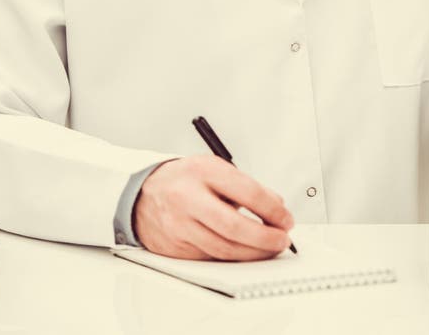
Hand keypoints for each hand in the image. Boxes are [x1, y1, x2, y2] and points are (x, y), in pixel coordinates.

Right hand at [133, 155, 294, 260]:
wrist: (142, 194)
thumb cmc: (184, 180)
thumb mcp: (214, 168)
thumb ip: (245, 185)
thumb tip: (276, 205)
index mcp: (203, 173)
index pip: (247, 193)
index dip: (272, 209)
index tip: (286, 218)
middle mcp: (190, 199)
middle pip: (235, 227)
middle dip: (265, 238)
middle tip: (282, 240)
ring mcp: (181, 226)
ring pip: (224, 249)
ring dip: (254, 253)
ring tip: (270, 249)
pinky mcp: (177, 249)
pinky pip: (212, 258)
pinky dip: (234, 259)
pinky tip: (246, 253)